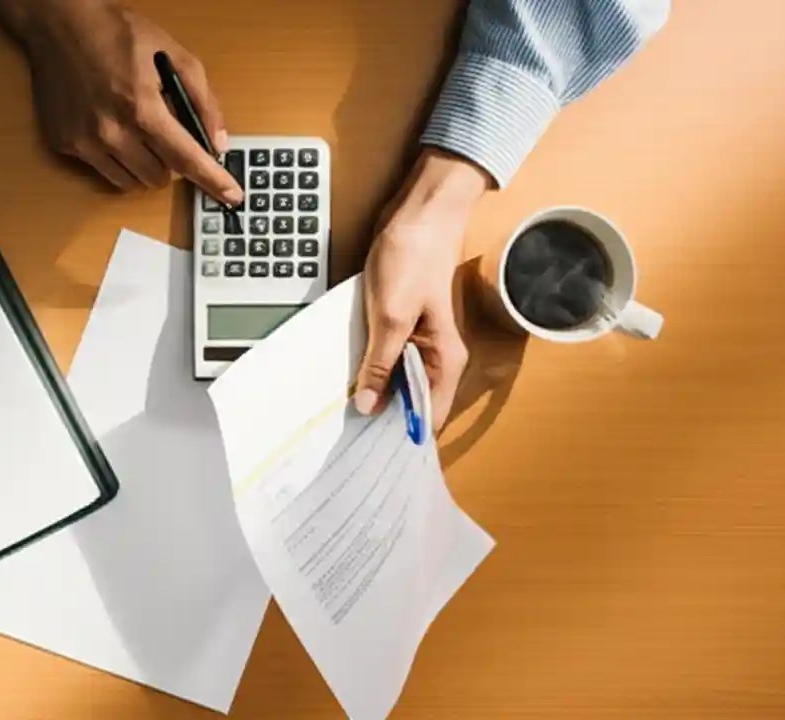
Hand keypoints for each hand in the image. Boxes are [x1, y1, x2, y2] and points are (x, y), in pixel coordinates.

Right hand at [0, 0, 242, 204]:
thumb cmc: (119, 33)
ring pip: (130, 183)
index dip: (212, 180)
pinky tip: (109, 126)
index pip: (186, 159)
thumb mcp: (173, 54)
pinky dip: (115, 158)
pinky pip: (102, 170)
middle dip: (169, 163)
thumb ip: (202, 100)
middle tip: (165, 135)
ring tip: (137, 132)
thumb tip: (218, 142)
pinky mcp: (65, 145)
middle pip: (158, 178)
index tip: (232, 197)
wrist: (60, 24)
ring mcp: (85, 142)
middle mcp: (112, 132)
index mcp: (142, 109)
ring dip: (143, 166)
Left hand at [352, 149, 490, 429]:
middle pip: (411, 401)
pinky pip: (383, 355)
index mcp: (445, 360)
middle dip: (381, 416)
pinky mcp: (400, 323)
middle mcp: (436, 355)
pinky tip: (343, 374)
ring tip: (339, 409)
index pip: (429, 415)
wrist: (420, 212)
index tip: (371, 450)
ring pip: (395, 379)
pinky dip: (366, 365)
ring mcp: (418, 339)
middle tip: (344, 436)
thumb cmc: (414, 259)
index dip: (401, 434)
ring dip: (371, 389)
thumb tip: (368, 407)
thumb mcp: (393, 318)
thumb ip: (381, 364)